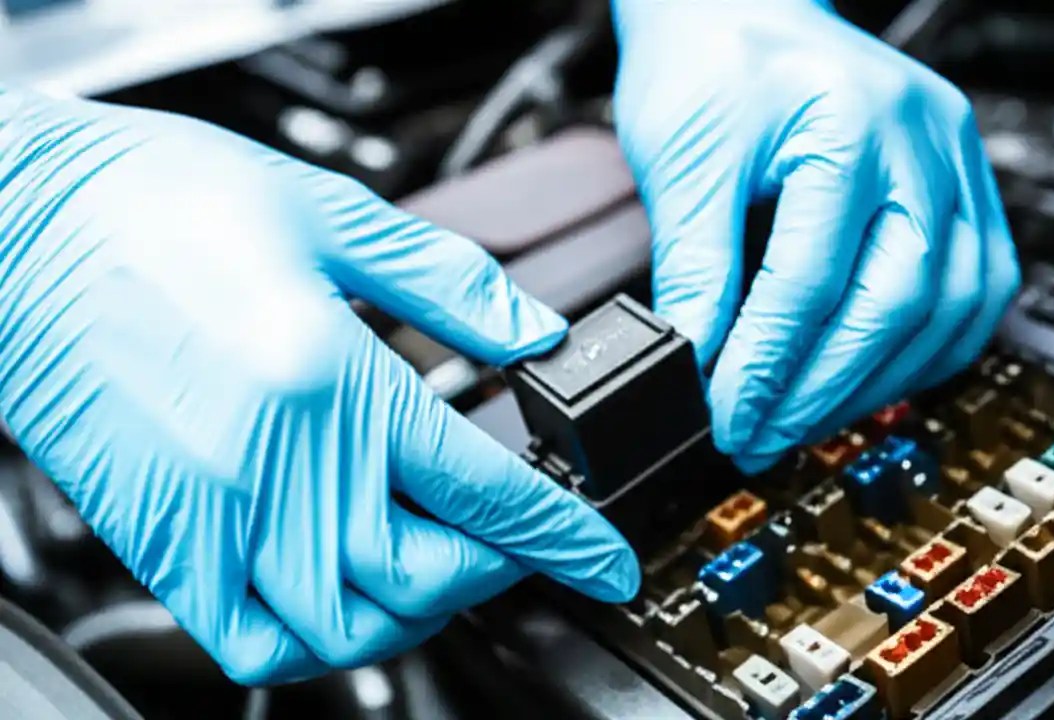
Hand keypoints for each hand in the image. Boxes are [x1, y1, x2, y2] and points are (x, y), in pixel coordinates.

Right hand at [0, 87, 637, 683]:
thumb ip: (448, 282)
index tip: (603, 559)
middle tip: (514, 539)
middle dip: (493, 570)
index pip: (482, 491)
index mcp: (331, 377)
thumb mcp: (330, 214)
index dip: (562, 536)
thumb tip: (533, 328)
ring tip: (436, 564)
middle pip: (422, 576)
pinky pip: (249, 642)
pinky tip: (338, 592)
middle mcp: (275, 462)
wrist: (21, 219)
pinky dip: (313, 642)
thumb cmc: (155, 203)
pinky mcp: (161, 540)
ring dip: (412, 611)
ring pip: (344, 629)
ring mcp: (213, 514)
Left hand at [612, 0, 1020, 471]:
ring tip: (809, 417)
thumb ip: (693, 269)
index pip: (812, 279)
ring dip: (880, 380)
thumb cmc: (713, 58)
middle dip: (826, 388)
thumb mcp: (684, 160)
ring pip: (953, 306)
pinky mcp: (962, 183)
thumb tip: (699, 366)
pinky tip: (873, 375)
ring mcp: (954, 161)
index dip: (767, 365)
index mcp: (850, 122)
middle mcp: (922, 142)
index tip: (727, 416)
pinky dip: (925, 347)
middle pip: (900, 301)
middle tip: (764, 433)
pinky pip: (974, 287)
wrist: (743, 5)